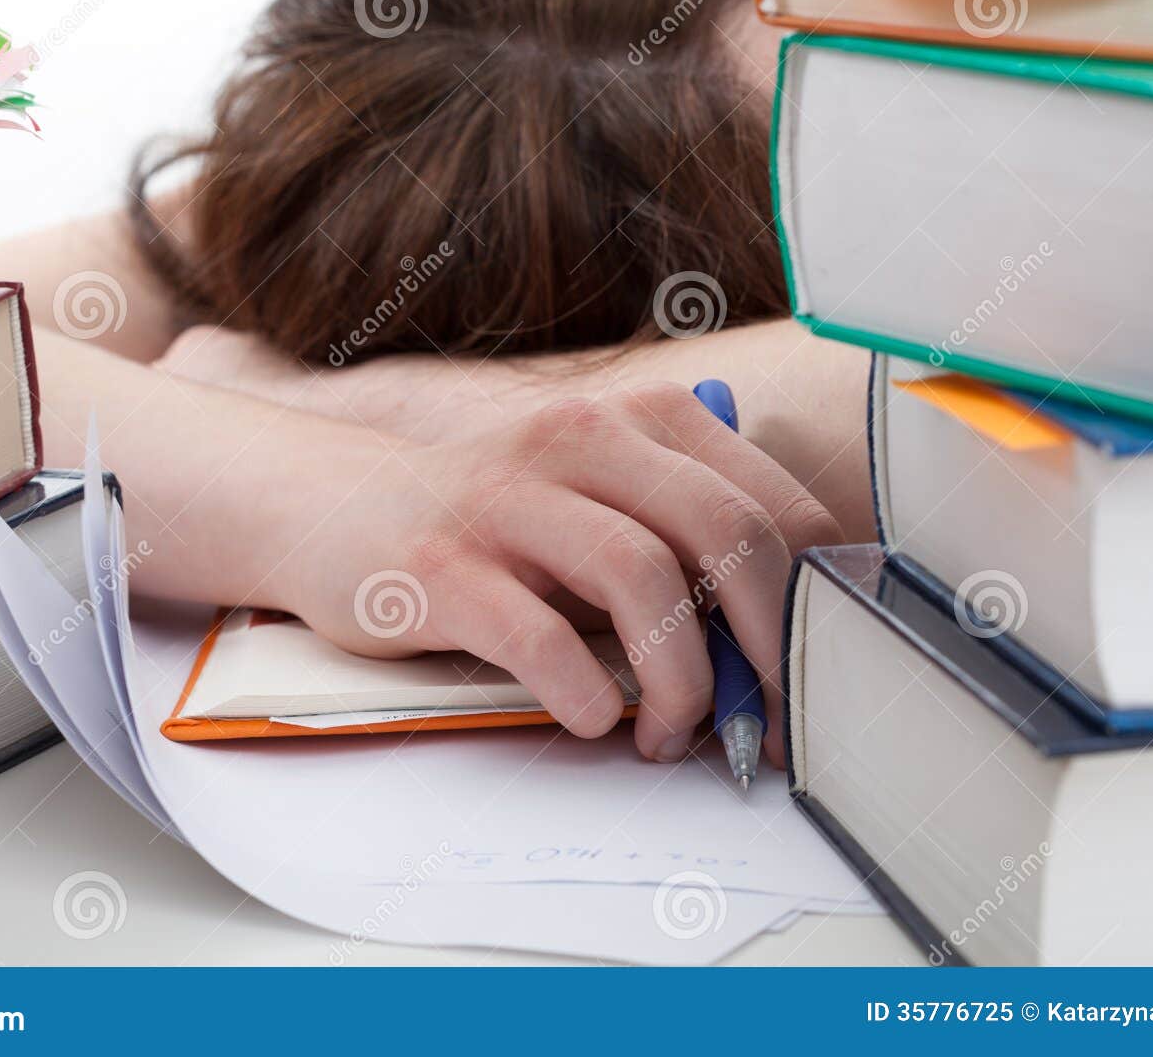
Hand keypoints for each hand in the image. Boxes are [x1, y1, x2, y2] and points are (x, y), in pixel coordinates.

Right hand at [281, 384, 842, 765]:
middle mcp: (582, 438)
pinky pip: (541, 636)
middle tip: (765, 721)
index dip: (813, 601)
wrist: (334, 506)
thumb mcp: (599, 498)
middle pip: (726, 531)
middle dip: (768, 644)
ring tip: (664, 734)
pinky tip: (588, 719)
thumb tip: (783, 642)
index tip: (818, 679)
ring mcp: (509, 497)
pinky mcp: (444, 564)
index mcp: (641, 419)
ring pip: (643, 580)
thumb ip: (685, 540)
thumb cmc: (492, 521)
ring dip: (678, 681)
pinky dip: (584, 693)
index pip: (772, 502)